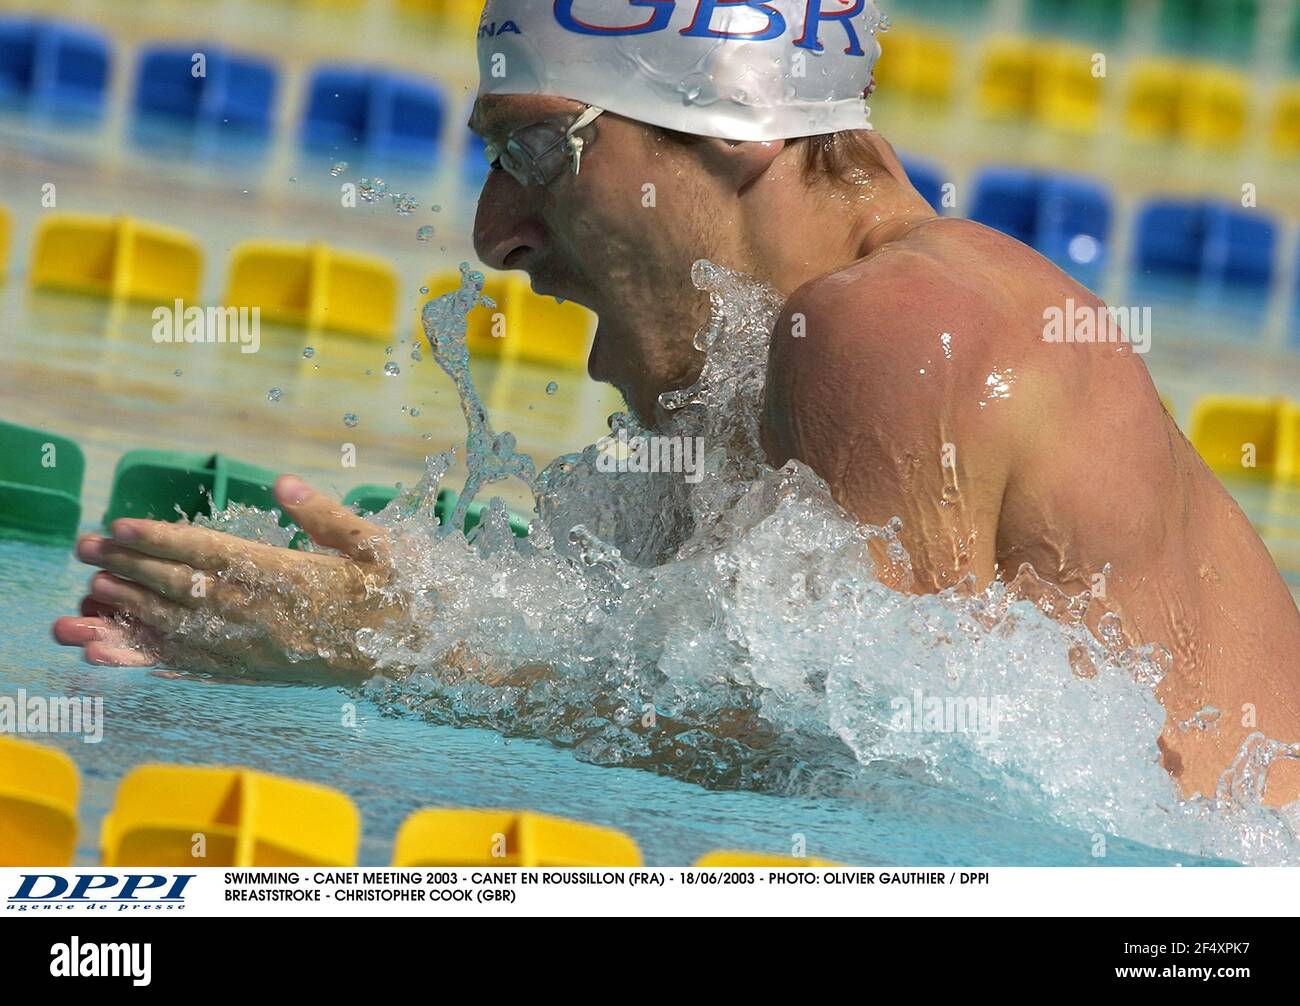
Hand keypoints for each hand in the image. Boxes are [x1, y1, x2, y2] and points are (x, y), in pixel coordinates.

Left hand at [52, 476, 398, 679]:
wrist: (412, 660)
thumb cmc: (400, 596)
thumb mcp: (378, 546)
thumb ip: (327, 516)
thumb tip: (283, 483)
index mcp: (293, 579)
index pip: (213, 556)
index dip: (162, 540)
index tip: (120, 526)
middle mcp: (266, 617)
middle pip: (184, 589)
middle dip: (130, 567)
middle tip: (85, 549)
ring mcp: (258, 649)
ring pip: (181, 629)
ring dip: (131, 611)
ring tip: (90, 595)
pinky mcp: (257, 671)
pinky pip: (196, 665)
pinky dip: (154, 657)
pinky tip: (124, 651)